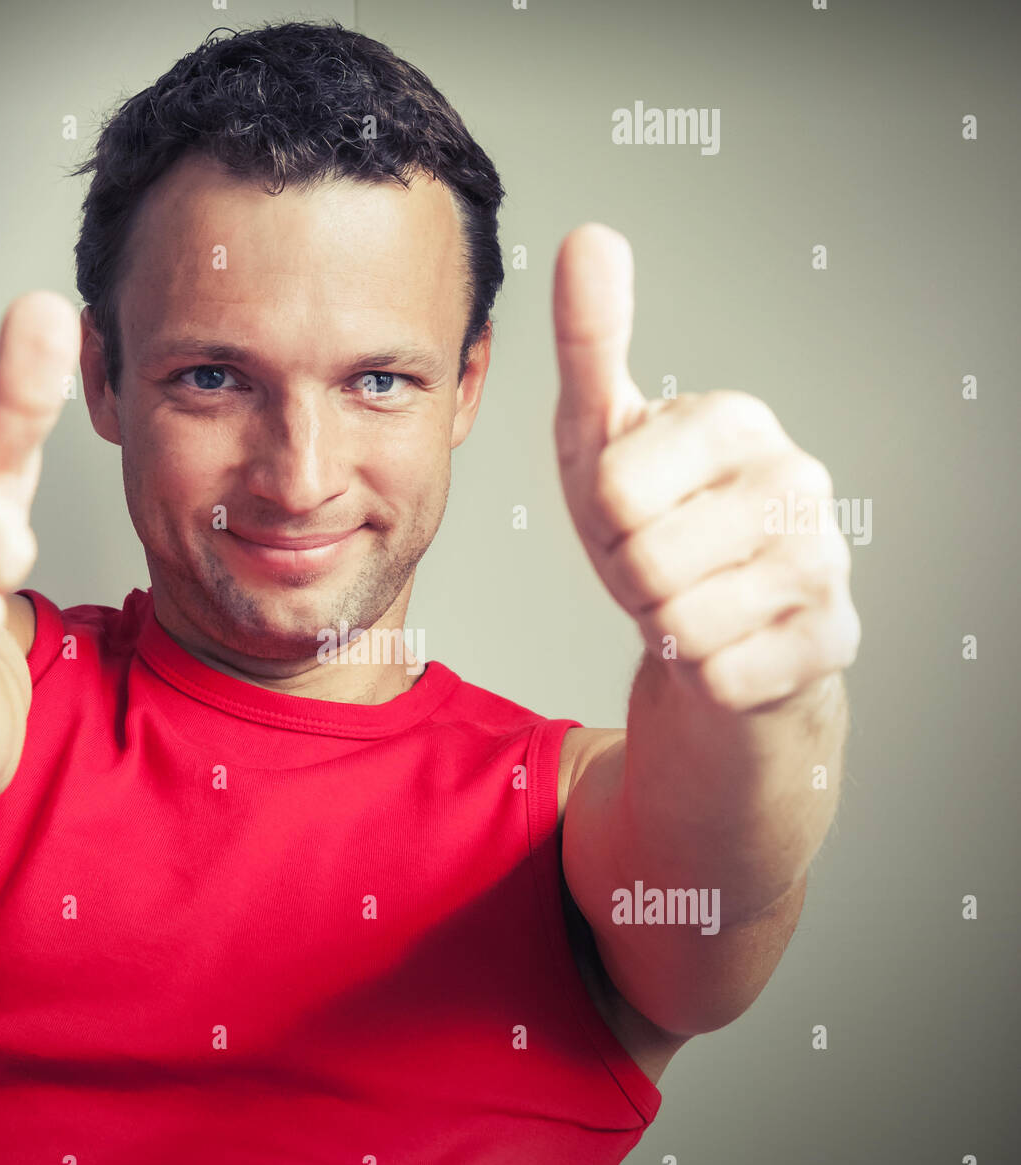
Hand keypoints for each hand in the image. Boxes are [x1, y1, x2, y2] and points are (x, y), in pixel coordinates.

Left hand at [552, 224, 860, 712]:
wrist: (713, 633)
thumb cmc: (651, 528)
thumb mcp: (601, 438)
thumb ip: (591, 344)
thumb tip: (587, 236)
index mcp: (736, 421)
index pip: (612, 486)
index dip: (600, 518)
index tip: (628, 513)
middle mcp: (798, 481)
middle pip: (643, 557)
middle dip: (628, 577)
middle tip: (656, 565)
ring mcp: (825, 563)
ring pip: (681, 621)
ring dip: (663, 627)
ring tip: (689, 600)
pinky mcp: (831, 641)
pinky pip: (719, 674)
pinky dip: (701, 673)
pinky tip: (727, 645)